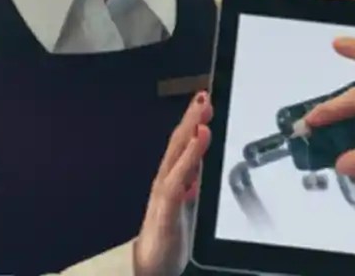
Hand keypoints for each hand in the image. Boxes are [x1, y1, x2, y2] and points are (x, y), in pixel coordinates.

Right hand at [134, 92, 211, 275]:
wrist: (151, 270)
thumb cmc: (166, 240)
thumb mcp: (183, 207)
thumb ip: (188, 185)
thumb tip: (195, 167)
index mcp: (172, 181)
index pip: (182, 145)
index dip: (191, 122)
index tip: (203, 101)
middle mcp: (166, 183)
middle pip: (177, 145)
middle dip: (190, 119)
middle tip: (203, 96)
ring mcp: (164, 196)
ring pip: (177, 158)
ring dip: (190, 134)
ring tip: (202, 115)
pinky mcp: (167, 212)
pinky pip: (178, 181)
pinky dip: (189, 159)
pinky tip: (198, 143)